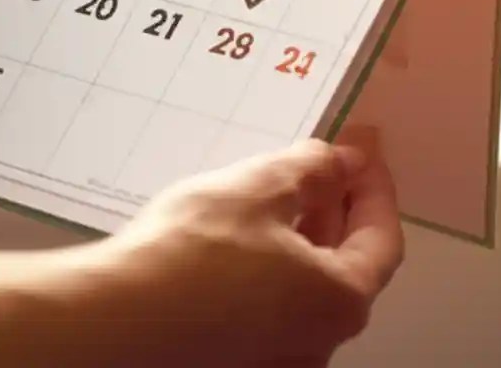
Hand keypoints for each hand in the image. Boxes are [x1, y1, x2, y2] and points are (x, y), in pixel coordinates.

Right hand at [89, 129, 403, 366]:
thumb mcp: (260, 187)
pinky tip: (230, 241)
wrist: (118, 318)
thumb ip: (312, 170)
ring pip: (301, 290)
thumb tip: (342, 163)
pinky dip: (264, 270)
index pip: (382, 238)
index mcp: (341, 300)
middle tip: (314, 168)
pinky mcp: (232, 359)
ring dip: (296, 241)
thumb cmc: (192, 252)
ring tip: (265, 197)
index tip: (360, 154)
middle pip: (343, 267)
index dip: (373, 189)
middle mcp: (318, 342)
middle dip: (332, 211)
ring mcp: (274, 358)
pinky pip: (264, 308)